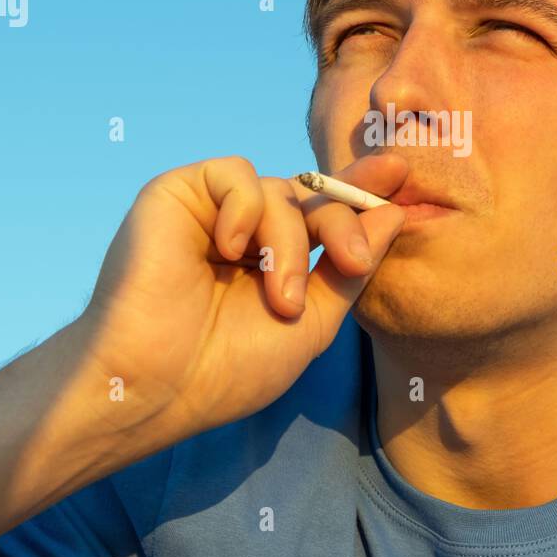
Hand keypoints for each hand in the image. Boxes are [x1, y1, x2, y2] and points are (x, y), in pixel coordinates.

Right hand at [72, 152, 408, 444]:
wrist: (155, 384)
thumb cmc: (227, 370)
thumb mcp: (314, 323)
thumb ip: (351, 267)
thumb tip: (395, 213)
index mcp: (274, 261)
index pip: (326, 215)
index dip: (362, 193)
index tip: (401, 172)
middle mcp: (246, 232)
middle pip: (313, 195)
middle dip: (343, 220)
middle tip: (353, 259)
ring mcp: (212, 213)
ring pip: (280, 188)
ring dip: (289, 242)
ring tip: (279, 298)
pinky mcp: (178, 194)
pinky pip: (235, 172)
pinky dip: (245, 209)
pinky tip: (227, 251)